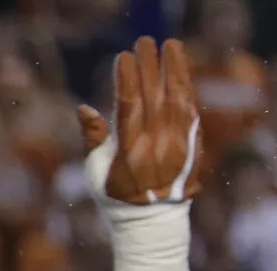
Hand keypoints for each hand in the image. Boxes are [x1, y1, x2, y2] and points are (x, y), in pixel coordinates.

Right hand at [78, 37, 198, 205]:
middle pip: (154, 96)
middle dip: (149, 66)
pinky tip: (181, 71)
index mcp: (129, 151)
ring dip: (174, 69)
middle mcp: (156, 145)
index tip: (124, 57)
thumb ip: (93, 138)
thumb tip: (84, 108)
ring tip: (170, 45)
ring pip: (178, 98)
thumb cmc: (117, 198)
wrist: (153, 223)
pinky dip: (186, 87)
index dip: (127, 79)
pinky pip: (191, 109)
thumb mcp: (96, 173)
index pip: (129, 105)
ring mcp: (178, 144)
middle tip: (144, 41)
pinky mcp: (193, 144)